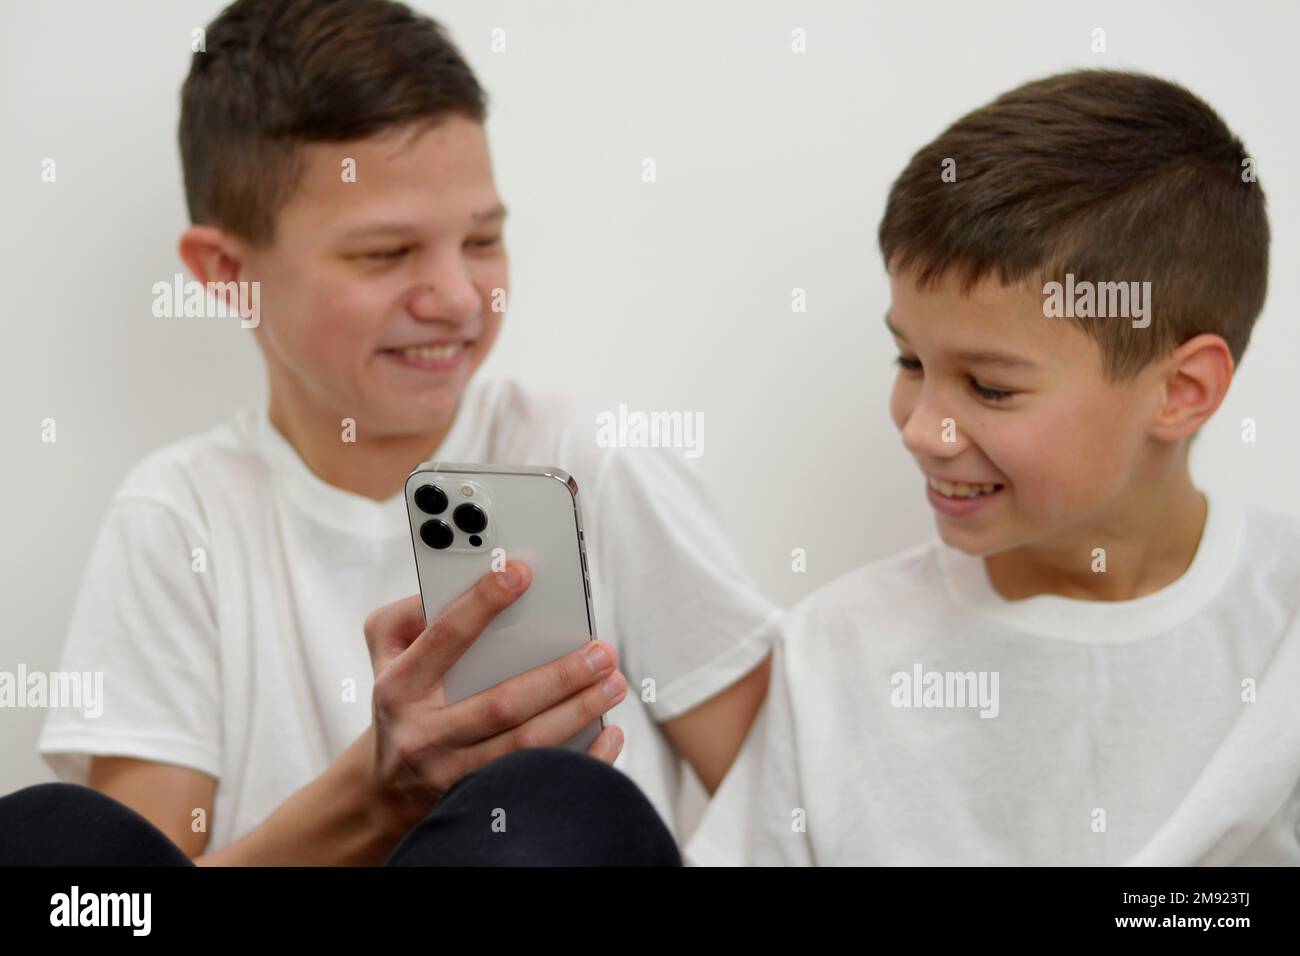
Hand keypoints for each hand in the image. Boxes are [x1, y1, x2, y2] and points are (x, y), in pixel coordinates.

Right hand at [361, 560, 626, 830]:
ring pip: (526, 745)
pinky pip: (542, 784)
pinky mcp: (479, 802)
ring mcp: (451, 775)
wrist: (385, 791)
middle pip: (503, 704)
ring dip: (579, 712)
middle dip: (560, 675)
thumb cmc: (402, 703)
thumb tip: (463, 582)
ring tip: (613, 683)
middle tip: (601, 650)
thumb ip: (410, 614)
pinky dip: (583, 760)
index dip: (482, 603)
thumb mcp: (386, 653)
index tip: (522, 572)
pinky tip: (610, 732)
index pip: (446, 638)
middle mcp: (424, 734)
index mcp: (400, 687)